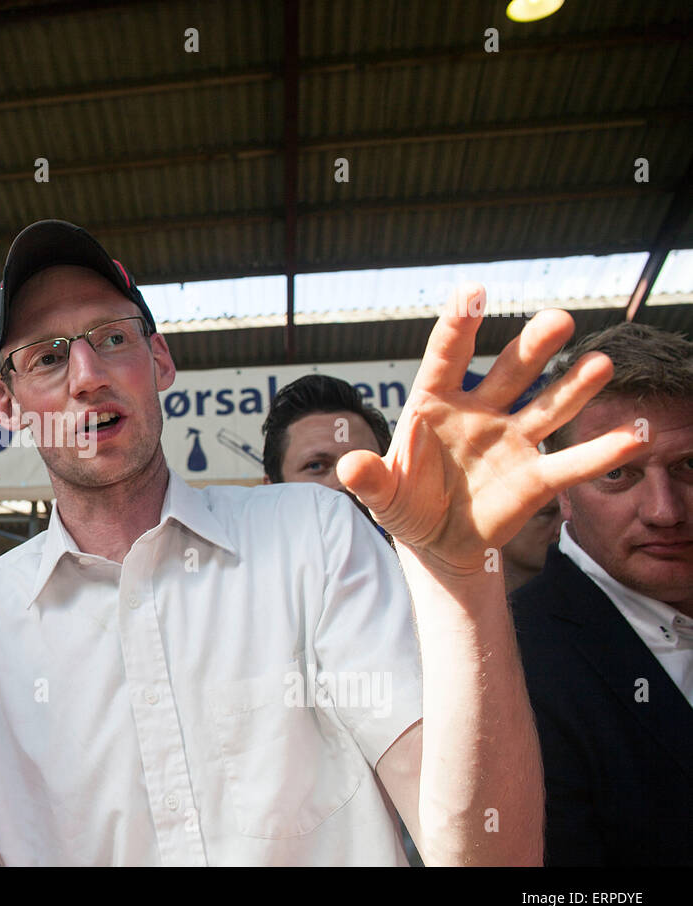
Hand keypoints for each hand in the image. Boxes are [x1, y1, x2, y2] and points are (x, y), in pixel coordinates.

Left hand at [337, 283, 643, 573]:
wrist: (436, 542)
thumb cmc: (406, 504)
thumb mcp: (381, 494)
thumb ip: (368, 479)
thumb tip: (348, 466)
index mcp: (433, 404)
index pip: (445, 356)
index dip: (459, 324)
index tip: (473, 289)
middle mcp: (479, 412)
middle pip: (508, 370)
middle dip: (533, 345)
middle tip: (558, 318)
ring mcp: (511, 440)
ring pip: (547, 405)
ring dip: (574, 386)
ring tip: (601, 364)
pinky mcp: (534, 477)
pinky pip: (569, 464)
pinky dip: (599, 453)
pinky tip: (630, 438)